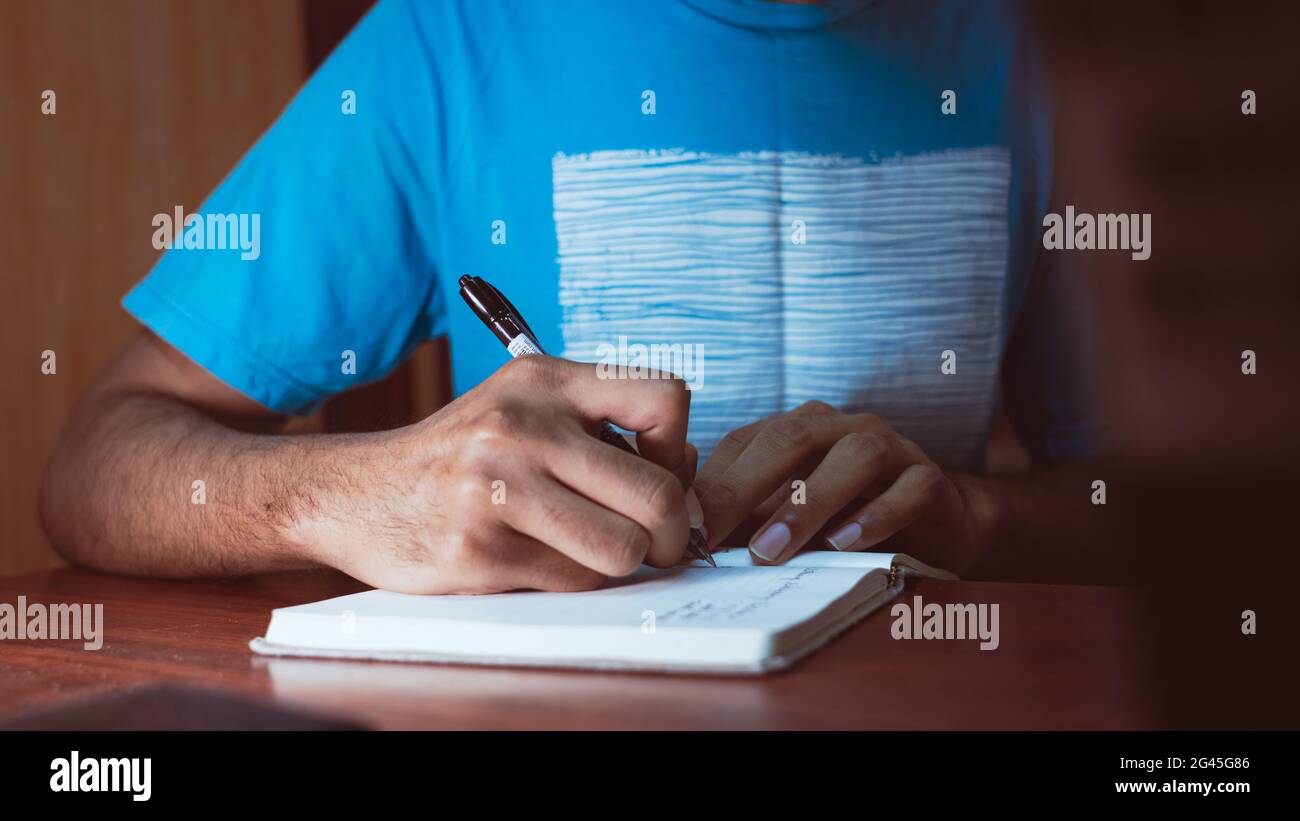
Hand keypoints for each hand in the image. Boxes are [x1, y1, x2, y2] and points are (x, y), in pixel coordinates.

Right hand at [293, 356, 699, 593]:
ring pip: (623, 549)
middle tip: (654, 542)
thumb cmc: (460, 456)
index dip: (677, 448)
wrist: (357, 494)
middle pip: (658, 494)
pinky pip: (574, 582)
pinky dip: (572, 580)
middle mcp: (522, 426)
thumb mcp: (526, 411)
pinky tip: (539, 558)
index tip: (657, 472)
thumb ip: (605, 429)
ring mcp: (497, 489)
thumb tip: (690, 468)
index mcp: (543, 380)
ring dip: (620, 562)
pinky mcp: (479, 550)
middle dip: (670, 532)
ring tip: (591, 549)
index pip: (666, 397)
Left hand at [693, 401, 993, 573]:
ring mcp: (894, 449)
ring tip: (772, 550)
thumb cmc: (847, 520)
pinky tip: (845, 544)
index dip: (713, 480)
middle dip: (746, 486)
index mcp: (801, 429)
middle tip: (714, 536)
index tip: (681, 524)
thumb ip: (746, 518)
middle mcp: (844, 429)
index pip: (748, 440)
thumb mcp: (788, 518)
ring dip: (808, 504)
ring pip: (854, 457)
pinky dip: (876, 515)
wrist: (936, 528)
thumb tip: (687, 540)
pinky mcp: (932, 481)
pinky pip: (909, 489)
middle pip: (793, 438)